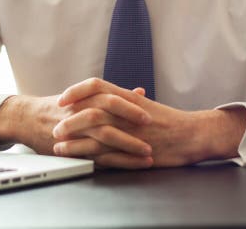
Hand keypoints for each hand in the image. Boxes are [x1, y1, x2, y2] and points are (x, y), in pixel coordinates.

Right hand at [0, 87, 152, 165]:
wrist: (27, 118)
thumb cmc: (60, 107)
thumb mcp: (84, 95)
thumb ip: (114, 95)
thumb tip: (140, 92)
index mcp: (85, 96)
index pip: (110, 96)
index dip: (130, 105)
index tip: (150, 112)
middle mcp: (80, 111)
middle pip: (108, 113)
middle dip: (131, 122)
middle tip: (151, 130)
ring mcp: (76, 131)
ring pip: (104, 136)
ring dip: (128, 144)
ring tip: (148, 152)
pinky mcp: (73, 149)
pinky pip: (98, 156)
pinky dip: (117, 161)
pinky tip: (132, 164)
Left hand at [54, 78, 245, 167]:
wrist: (190, 134)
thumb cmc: (167, 120)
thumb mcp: (142, 104)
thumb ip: (121, 100)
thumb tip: (101, 97)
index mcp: (127, 97)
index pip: (95, 86)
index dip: (76, 91)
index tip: (62, 99)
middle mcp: (126, 112)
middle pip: (90, 111)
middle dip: (68, 120)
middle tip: (55, 127)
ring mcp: (129, 132)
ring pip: (94, 135)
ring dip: (74, 142)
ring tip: (59, 147)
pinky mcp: (133, 151)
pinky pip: (106, 154)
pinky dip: (89, 157)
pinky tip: (78, 160)